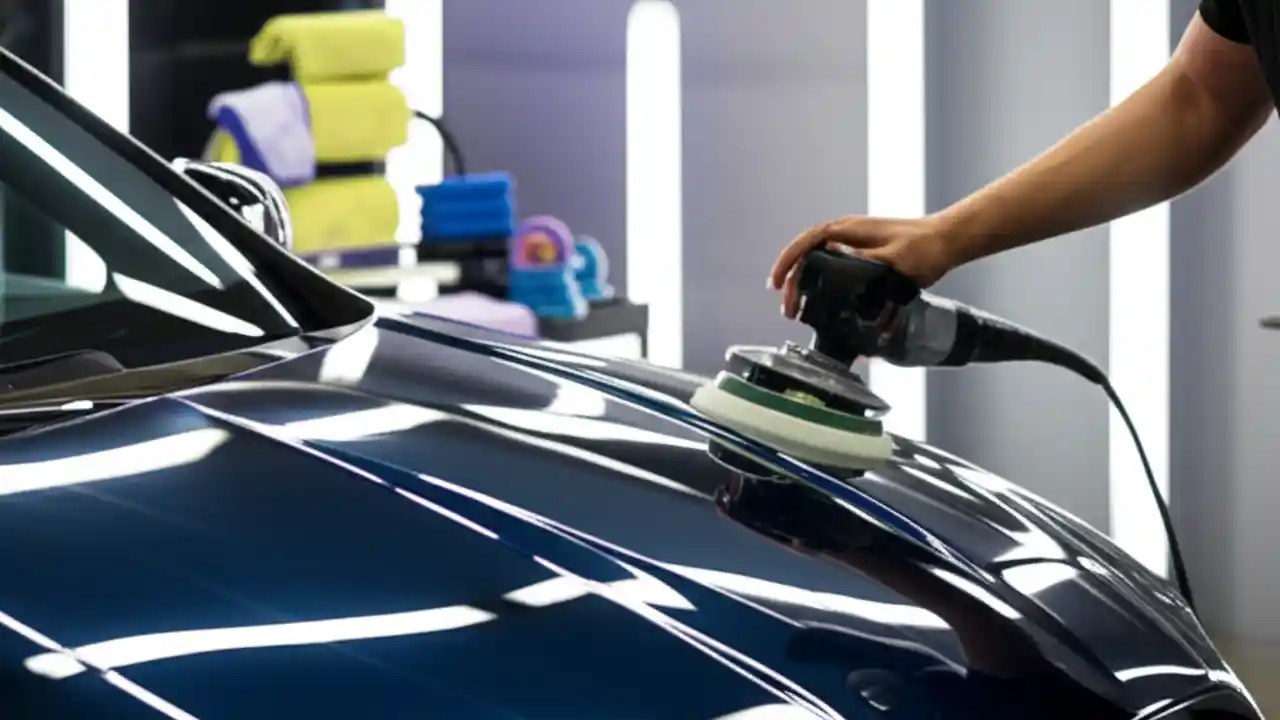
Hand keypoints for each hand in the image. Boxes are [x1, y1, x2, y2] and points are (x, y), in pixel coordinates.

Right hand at [768, 215, 956, 318]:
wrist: (947, 240)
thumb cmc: (924, 247)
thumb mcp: (895, 260)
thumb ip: (868, 267)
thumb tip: (843, 282)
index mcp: (849, 231)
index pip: (807, 243)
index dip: (787, 261)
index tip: (776, 283)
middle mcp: (846, 235)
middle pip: (807, 255)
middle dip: (792, 281)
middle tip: (788, 310)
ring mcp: (854, 244)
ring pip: (818, 262)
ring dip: (804, 284)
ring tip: (799, 310)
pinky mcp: (863, 256)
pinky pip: (833, 268)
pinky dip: (821, 284)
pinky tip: (822, 303)